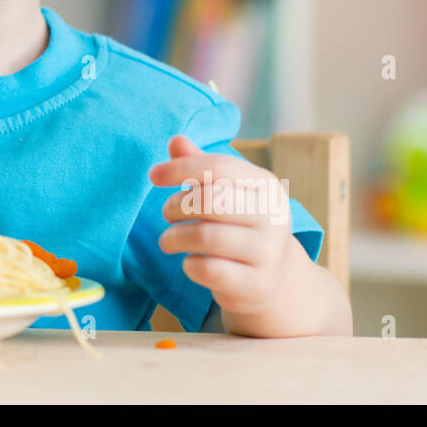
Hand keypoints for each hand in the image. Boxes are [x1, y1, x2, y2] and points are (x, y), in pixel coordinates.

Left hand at [147, 135, 296, 317]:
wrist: (273, 276)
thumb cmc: (239, 224)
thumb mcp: (225, 191)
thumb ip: (200, 165)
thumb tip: (175, 141)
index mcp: (266, 187)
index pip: (218, 167)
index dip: (180, 168)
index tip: (153, 176)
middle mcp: (273, 217)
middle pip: (211, 201)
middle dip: (177, 206)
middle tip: (167, 214)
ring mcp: (268, 254)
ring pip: (207, 237)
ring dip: (175, 237)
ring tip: (168, 240)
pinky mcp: (257, 286)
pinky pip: (210, 271)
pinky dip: (189, 265)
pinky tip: (189, 262)